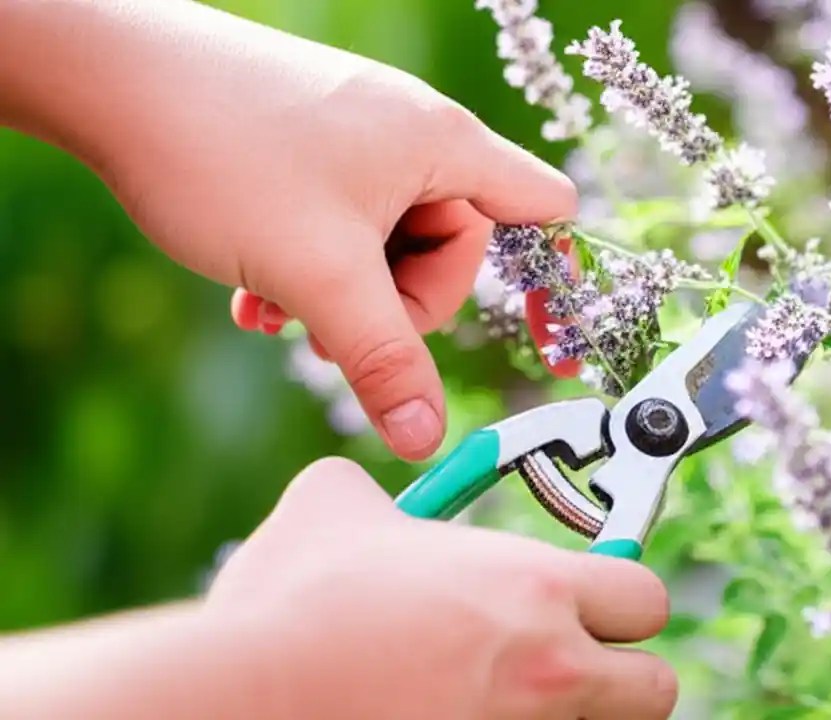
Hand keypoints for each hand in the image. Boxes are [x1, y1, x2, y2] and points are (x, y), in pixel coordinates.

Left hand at [0, 0, 576, 460]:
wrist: (111, 77)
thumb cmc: (227, 156)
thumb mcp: (319, 277)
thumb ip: (384, 361)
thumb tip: (428, 439)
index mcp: (443, 146)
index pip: (540, 203)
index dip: (543, 268)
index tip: (523, 325)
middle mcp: (411, 132)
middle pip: (452, 245)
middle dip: (396, 301)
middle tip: (335, 327)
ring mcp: (358, 134)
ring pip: (387, 241)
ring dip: (342, 291)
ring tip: (280, 309)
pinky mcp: (310, 143)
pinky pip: (341, 221)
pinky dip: (310, 264)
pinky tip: (256, 295)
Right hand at [204, 458, 677, 718]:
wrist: (244, 694)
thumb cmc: (291, 603)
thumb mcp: (336, 506)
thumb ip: (379, 492)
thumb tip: (368, 494)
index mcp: (533, 589)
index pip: (646, 598)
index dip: (620, 601)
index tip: (589, 606)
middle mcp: (549, 669)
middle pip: (657, 688)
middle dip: (623, 678)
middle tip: (569, 668)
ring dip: (572, 717)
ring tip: (509, 701)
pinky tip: (463, 719)